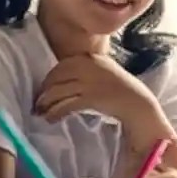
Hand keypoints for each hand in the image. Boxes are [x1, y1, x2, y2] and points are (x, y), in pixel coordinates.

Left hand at [34, 54, 157, 123]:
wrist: (138, 103)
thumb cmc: (123, 89)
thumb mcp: (106, 71)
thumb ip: (88, 68)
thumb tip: (66, 78)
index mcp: (92, 58)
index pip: (64, 64)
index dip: (51, 77)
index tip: (45, 87)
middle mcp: (89, 67)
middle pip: (57, 76)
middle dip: (45, 90)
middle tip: (38, 102)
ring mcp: (90, 82)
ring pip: (59, 91)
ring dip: (46, 103)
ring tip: (41, 112)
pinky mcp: (90, 98)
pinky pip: (66, 104)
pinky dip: (56, 112)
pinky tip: (51, 118)